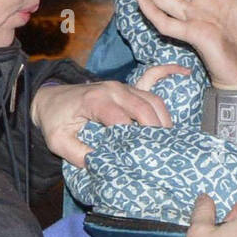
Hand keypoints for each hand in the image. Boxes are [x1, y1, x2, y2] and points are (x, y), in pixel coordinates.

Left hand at [31, 63, 183, 166]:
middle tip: (158, 154)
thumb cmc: (55, 120)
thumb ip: (78, 154)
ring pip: (153, 101)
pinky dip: (170, 73)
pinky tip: (185, 73)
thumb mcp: (58, 141)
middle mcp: (113, 90)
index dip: (132, 140)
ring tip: (166, 143)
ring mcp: (123, 87)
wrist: (50, 99)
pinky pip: (153, 78)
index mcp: (96, 100)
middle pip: (144, 110)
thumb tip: (103, 164)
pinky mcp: (129, 87)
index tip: (135, 158)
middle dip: (154, 133)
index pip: (122, 121)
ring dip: (163, 121)